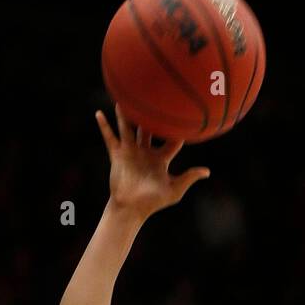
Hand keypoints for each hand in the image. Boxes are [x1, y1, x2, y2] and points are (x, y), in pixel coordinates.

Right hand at [98, 103, 209, 218]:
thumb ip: (189, 178)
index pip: (171, 141)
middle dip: (151, 116)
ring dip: (125, 114)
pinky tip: (98, 113)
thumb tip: (207, 171)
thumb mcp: (175, 190)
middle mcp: (145, 152)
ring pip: (128, 128)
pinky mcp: (117, 155)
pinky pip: (110, 137)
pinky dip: (104, 126)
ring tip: (125, 97)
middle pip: (149, 129)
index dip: (178, 131)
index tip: (183, 115)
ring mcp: (130, 152)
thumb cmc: (154, 202)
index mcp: (160, 159)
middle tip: (156, 95)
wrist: (132, 209)